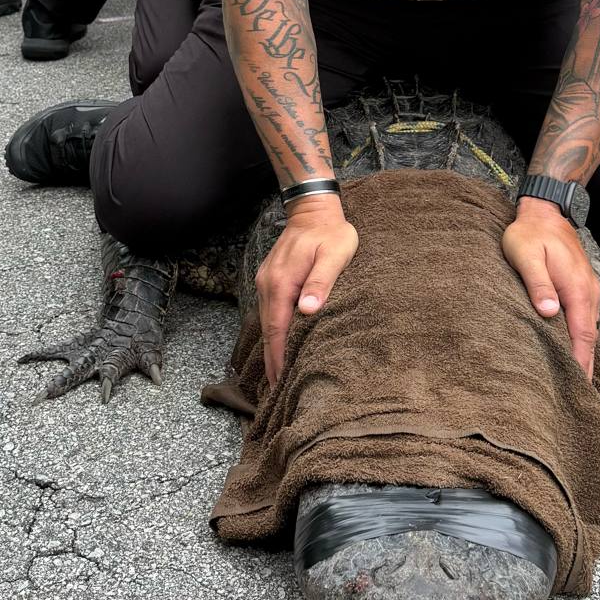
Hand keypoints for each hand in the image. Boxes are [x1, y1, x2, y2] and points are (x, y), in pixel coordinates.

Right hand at [257, 197, 358, 387]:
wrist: (314, 209)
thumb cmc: (331, 233)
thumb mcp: (334, 256)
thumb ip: (321, 283)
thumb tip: (307, 311)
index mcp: (282, 282)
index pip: (277, 328)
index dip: (278, 356)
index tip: (280, 381)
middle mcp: (268, 284)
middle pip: (267, 330)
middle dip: (271, 360)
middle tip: (275, 390)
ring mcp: (266, 280)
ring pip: (265, 321)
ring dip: (270, 348)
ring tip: (277, 374)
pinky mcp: (270, 278)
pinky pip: (267, 311)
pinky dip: (271, 331)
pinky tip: (277, 343)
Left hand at [502, 200, 598, 379]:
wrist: (545, 212)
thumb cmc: (530, 234)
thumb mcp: (527, 256)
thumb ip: (538, 283)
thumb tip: (549, 312)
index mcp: (577, 289)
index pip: (581, 334)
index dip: (580, 362)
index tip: (580, 388)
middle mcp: (588, 292)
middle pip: (589, 337)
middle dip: (585, 366)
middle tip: (580, 397)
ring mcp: (587, 290)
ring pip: (588, 329)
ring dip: (583, 353)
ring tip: (577, 381)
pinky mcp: (581, 287)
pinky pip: (585, 318)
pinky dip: (581, 338)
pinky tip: (574, 349)